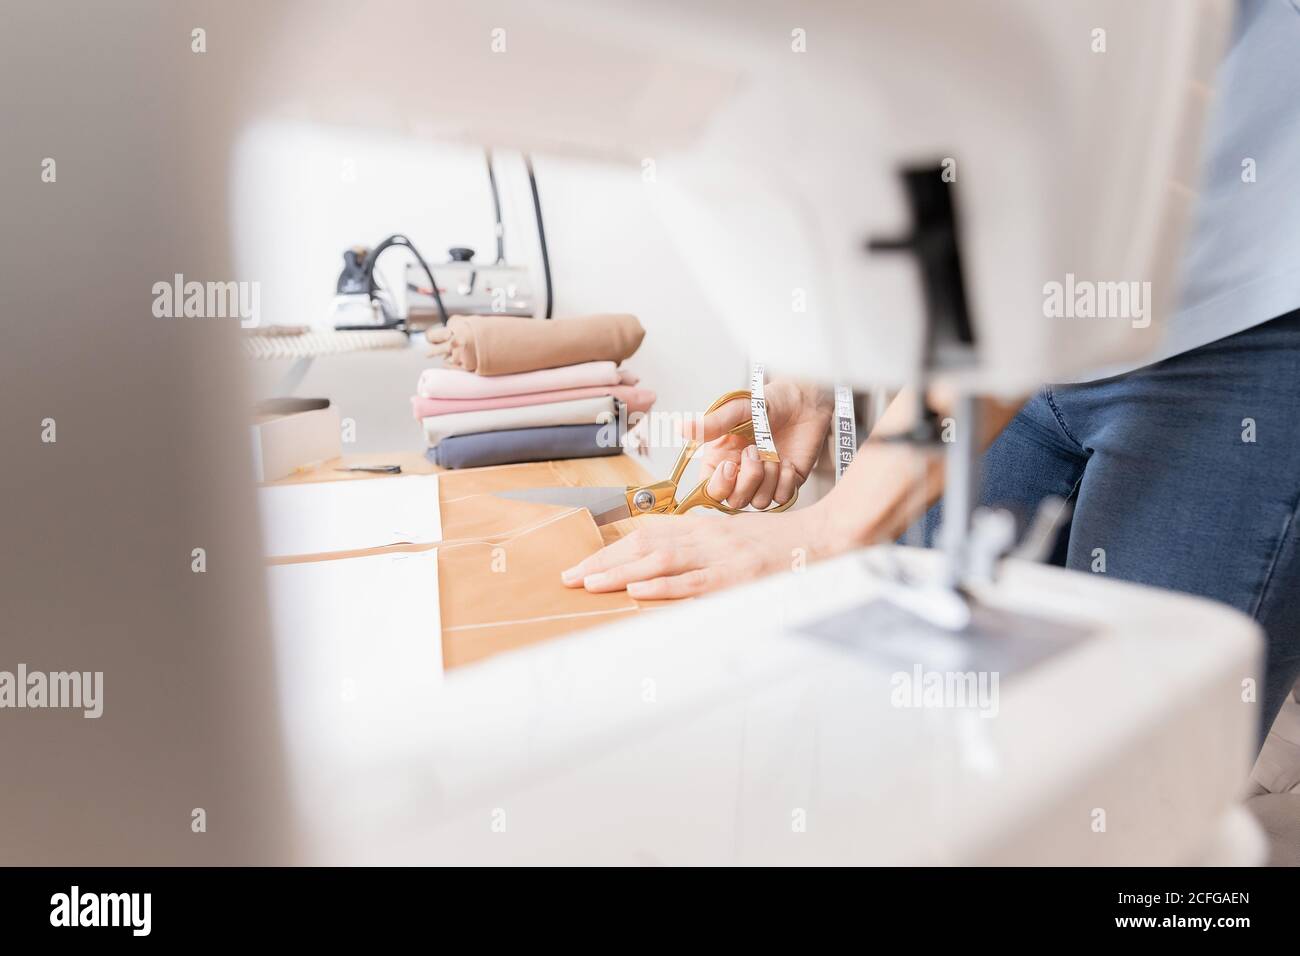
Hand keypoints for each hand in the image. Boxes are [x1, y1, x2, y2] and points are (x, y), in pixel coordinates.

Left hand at [560, 506, 834, 598]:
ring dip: (621, 573)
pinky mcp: (737, 578)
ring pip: (660, 562)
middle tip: (570, 578)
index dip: (612, 549)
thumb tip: (665, 561)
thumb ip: (702, 546)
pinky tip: (638, 589)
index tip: (584, 564)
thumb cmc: (783, 544)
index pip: (647, 535)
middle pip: (644, 546)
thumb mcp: (736, 537)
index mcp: (705, 527)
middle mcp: (707, 537)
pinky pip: (694, 582)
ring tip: (589, 584)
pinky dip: (664, 585)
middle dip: (604, 562)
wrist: (828, 539)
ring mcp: (721, 557)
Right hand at [686, 380, 832, 509]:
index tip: (729, 466)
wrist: (802, 401)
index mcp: (721, 461)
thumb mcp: (737, 410)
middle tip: (755, 451)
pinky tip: (787, 460)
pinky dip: (785, 480)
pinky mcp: (786, 484)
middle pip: (734, 502)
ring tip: (773, 452)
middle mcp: (740, 476)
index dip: (718, 487)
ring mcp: (763, 482)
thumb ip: (711, 424)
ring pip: (758, 502)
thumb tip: (681, 428)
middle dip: (747, 479)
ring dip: (768, 477)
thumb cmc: (766, 403)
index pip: (710, 491)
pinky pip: (781, 498)